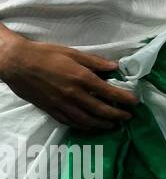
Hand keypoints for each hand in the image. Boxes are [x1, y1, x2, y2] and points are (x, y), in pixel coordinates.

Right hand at [0, 27, 136, 130]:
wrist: (17, 63)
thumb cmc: (46, 54)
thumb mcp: (73, 53)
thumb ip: (95, 61)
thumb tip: (115, 66)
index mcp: (81, 78)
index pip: (108, 92)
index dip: (124, 98)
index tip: (135, 102)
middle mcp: (73, 94)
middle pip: (100, 109)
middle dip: (117, 114)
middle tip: (128, 116)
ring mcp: (61, 104)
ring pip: (86, 120)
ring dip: (102, 124)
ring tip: (113, 124)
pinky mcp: (51, 110)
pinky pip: (70, 122)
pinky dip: (83, 126)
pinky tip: (91, 126)